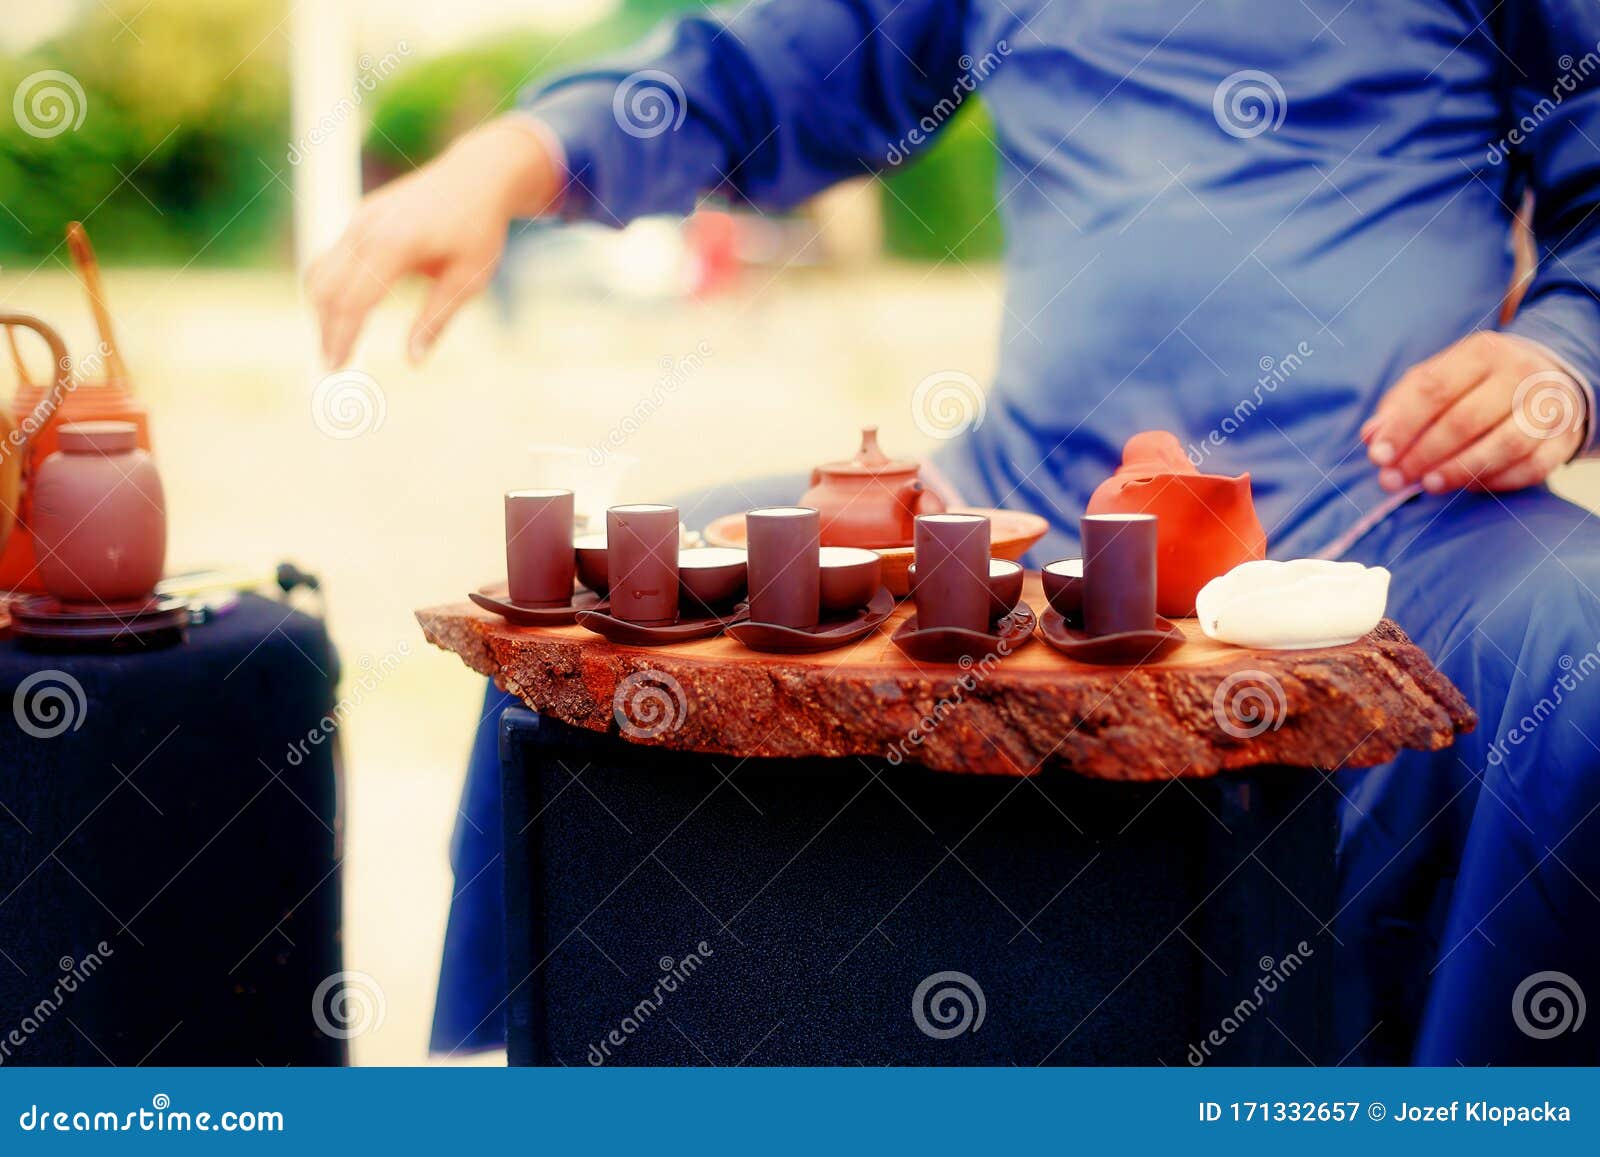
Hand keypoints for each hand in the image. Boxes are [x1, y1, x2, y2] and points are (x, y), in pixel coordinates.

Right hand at [306, 116, 563, 367]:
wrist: (478, 175)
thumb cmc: (479, 228)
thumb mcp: (469, 279)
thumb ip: (437, 318)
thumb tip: (412, 360)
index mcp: (396, 243)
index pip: (354, 299)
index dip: (342, 336)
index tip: (337, 367)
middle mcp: (369, 228)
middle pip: (327, 287)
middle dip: (325, 328)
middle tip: (332, 365)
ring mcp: (361, 219)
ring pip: (322, 270)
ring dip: (322, 309)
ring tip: (336, 343)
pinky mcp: (361, 217)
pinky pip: (333, 257)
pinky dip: (331, 288)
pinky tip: (344, 314)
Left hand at [1361, 330, 1588, 493]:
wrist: (1546, 378)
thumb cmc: (1476, 383)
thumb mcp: (1438, 378)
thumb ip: (1400, 404)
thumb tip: (1371, 436)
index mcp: (1482, 352)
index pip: (1434, 389)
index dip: (1402, 426)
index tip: (1378, 456)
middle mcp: (1519, 374)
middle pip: (1465, 420)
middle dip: (1423, 454)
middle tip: (1394, 479)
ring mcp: (1547, 406)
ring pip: (1504, 445)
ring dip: (1459, 470)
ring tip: (1428, 485)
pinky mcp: (1562, 438)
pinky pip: (1531, 467)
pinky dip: (1496, 481)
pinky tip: (1468, 486)